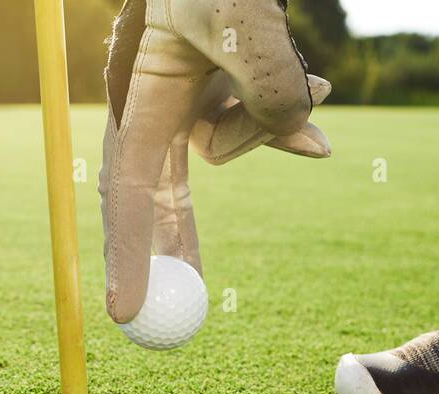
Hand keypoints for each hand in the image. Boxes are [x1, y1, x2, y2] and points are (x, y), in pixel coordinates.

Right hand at [99, 0, 330, 321]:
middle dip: (175, 247)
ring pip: (232, 149)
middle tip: (183, 318)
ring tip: (308, 85)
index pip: (125, 189)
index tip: (125, 313)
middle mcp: (160, 105)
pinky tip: (315, 99)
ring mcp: (193, 101)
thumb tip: (310, 142)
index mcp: (138, 93)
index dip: (123, 254)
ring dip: (268, 128)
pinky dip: (287, 118)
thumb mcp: (236, 11)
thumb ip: (268, 79)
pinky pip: (262, 124)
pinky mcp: (227, 93)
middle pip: (159, 196)